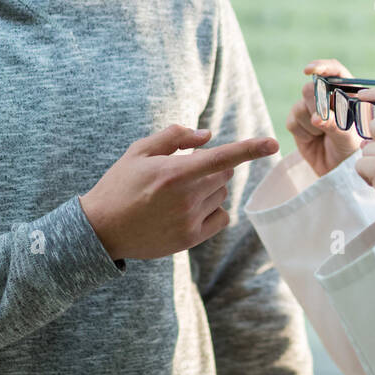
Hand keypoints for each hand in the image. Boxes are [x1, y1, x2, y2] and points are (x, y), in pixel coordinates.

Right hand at [80, 125, 278, 259]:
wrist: (101, 230)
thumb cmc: (120, 184)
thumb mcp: (139, 151)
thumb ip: (175, 136)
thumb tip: (208, 135)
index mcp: (174, 173)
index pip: (221, 157)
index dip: (250, 149)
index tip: (273, 142)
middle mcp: (185, 198)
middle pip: (224, 173)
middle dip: (212, 167)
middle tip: (184, 171)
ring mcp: (189, 221)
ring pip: (221, 194)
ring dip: (210, 188)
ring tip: (178, 193)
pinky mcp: (190, 239)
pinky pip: (221, 217)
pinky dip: (213, 209)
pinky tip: (190, 209)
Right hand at [284, 59, 362, 176]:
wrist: (338, 170)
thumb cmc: (352, 150)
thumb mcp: (349, 138)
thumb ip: (336, 125)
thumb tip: (317, 118)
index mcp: (346, 92)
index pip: (335, 70)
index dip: (322, 66)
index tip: (310, 71)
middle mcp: (326, 98)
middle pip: (311, 88)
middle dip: (315, 106)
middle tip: (324, 124)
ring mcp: (310, 109)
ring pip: (300, 106)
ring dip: (310, 124)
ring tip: (323, 136)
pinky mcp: (298, 122)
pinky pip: (292, 121)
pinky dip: (303, 133)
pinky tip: (313, 140)